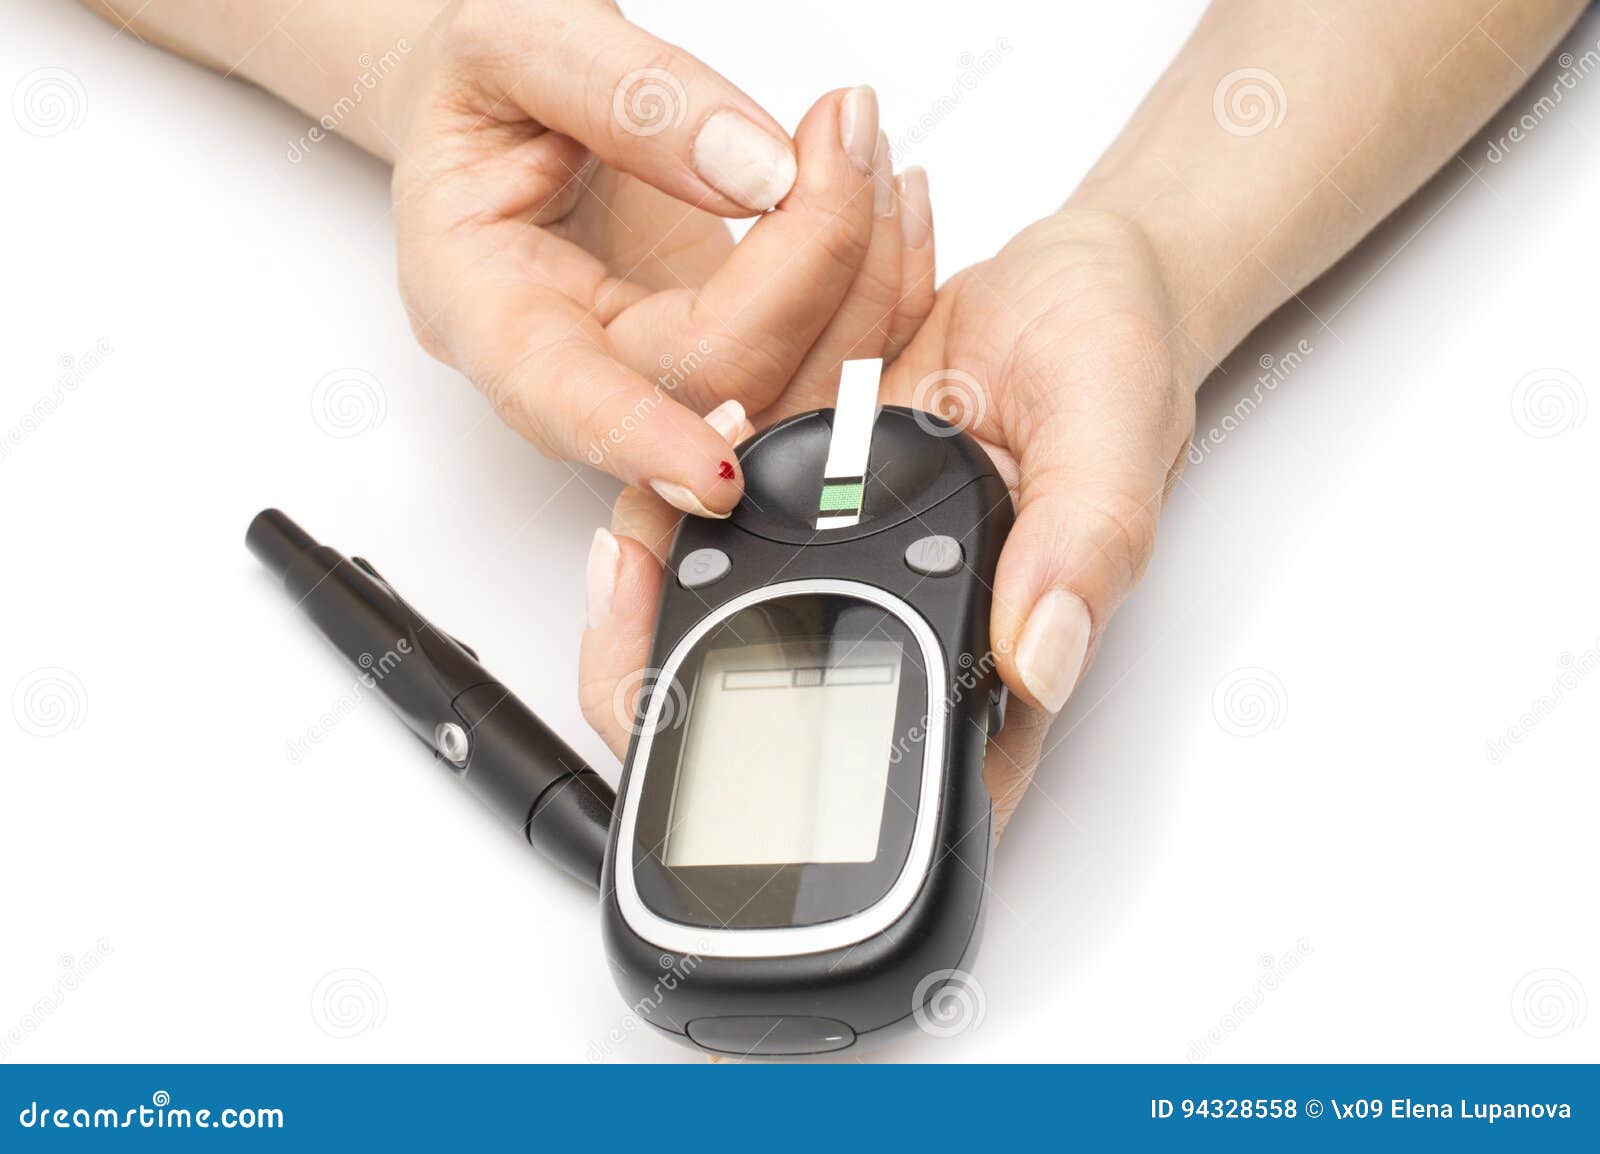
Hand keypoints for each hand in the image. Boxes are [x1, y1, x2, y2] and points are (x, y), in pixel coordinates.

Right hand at [390, 1, 894, 516]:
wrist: (502, 98)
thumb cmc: (480, 83)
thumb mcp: (511, 41)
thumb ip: (622, 94)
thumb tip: (757, 171)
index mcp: (489, 313)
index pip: (567, 403)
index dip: (643, 441)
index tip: (716, 474)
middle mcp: (584, 366)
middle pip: (718, 382)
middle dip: (811, 266)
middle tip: (847, 135)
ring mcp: (667, 368)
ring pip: (793, 383)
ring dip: (861, 272)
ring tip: (862, 141)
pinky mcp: (733, 350)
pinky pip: (825, 355)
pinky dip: (879, 282)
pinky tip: (887, 194)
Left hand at [581, 209, 1191, 835]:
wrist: (1069, 275)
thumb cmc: (1113, 351)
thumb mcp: (1113, 429)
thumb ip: (1086, 541)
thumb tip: (1045, 661)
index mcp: (987, 656)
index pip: (879, 772)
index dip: (771, 773)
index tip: (693, 683)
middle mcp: (901, 628)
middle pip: (764, 713)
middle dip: (665, 660)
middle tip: (641, 567)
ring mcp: (842, 572)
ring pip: (717, 624)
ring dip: (660, 575)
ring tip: (653, 508)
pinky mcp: (804, 507)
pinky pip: (717, 534)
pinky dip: (679, 499)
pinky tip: (674, 454)